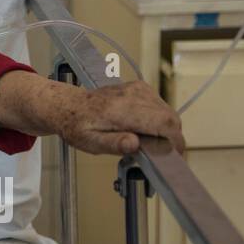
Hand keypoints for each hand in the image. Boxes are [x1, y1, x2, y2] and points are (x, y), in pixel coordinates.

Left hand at [58, 81, 185, 155]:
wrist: (68, 105)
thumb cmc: (77, 126)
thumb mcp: (90, 142)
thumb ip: (113, 144)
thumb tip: (134, 144)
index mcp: (122, 109)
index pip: (165, 123)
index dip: (175, 141)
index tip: (173, 156)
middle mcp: (133, 95)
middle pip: (171, 118)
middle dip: (172, 138)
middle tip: (159, 154)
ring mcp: (138, 88)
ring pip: (168, 112)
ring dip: (165, 130)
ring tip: (147, 142)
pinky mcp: (139, 87)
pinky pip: (160, 106)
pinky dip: (159, 120)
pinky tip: (143, 128)